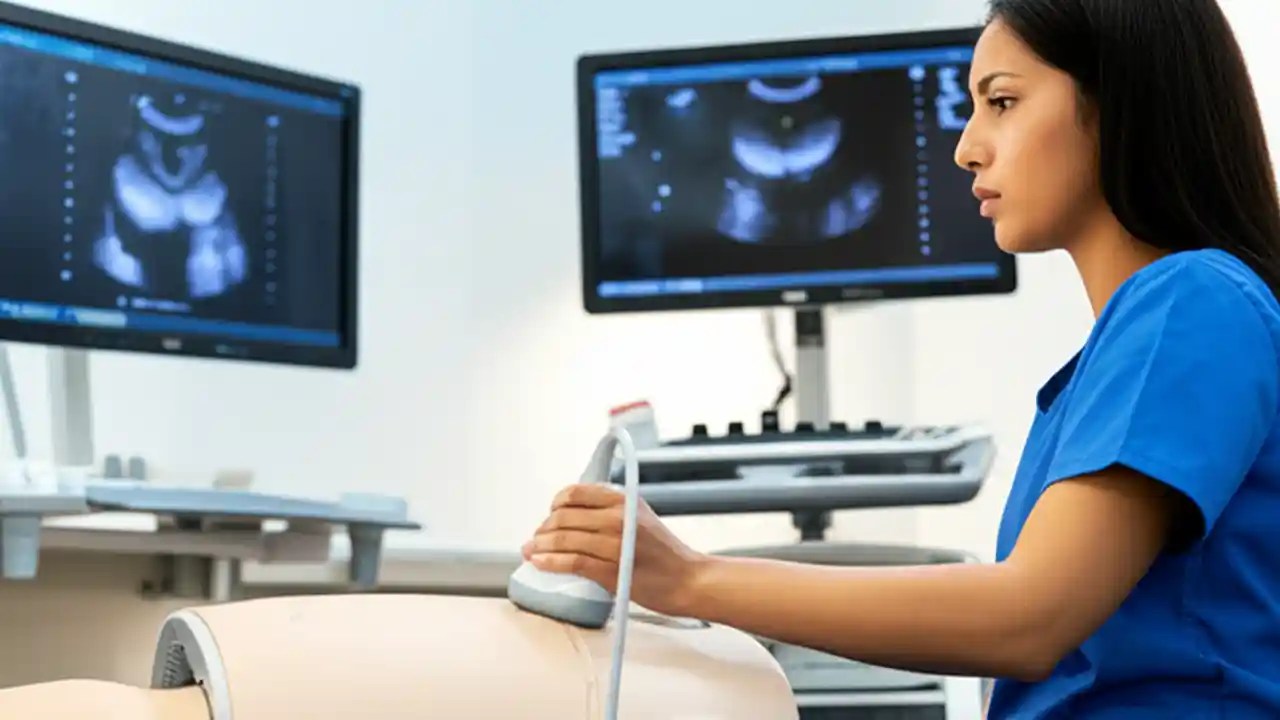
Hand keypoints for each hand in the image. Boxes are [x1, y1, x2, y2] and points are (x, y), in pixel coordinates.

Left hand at [522, 483, 707, 617]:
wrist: (688, 580)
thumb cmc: (664, 553)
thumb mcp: (639, 517)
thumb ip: (610, 511)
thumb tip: (570, 515)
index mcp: (623, 500)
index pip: (574, 493)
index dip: (555, 505)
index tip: (550, 516)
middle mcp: (618, 517)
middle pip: (563, 517)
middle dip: (543, 529)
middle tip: (537, 539)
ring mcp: (614, 543)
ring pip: (564, 539)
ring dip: (540, 546)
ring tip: (531, 551)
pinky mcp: (612, 570)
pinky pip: (571, 562)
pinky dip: (550, 562)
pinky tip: (539, 563)